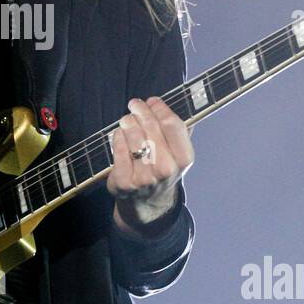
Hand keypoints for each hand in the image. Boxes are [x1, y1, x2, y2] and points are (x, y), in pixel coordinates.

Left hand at [107, 96, 194, 232]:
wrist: (148, 204)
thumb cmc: (163, 169)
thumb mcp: (178, 153)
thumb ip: (180, 130)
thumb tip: (185, 100)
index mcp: (184, 158)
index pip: (173, 124)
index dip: (160, 108)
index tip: (153, 101)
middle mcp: (166, 169)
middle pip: (150, 127)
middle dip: (141, 111)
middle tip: (135, 104)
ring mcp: (144, 177)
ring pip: (133, 137)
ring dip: (128, 122)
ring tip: (127, 119)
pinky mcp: (124, 182)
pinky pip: (118, 149)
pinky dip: (118, 137)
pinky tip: (120, 134)